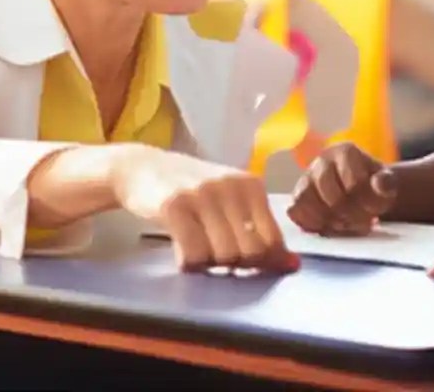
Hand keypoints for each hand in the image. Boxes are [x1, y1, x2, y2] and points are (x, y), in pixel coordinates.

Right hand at [113, 148, 298, 272]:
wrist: (141, 167)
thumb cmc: (192, 190)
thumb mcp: (230, 200)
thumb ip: (259, 228)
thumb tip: (292, 266)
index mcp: (251, 185)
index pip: (273, 239)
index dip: (263, 261)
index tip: (246, 265)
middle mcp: (231, 187)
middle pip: (251, 252)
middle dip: (236, 265)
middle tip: (216, 256)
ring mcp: (202, 194)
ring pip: (224, 255)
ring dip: (211, 264)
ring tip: (198, 250)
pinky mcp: (174, 205)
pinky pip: (194, 253)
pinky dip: (189, 263)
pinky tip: (182, 253)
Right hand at [287, 143, 397, 235]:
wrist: (361, 191)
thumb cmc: (373, 187)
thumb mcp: (387, 183)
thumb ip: (386, 183)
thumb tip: (380, 183)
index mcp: (345, 151)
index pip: (352, 181)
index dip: (365, 202)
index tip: (374, 211)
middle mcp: (322, 160)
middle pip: (328, 192)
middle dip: (347, 213)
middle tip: (360, 223)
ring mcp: (306, 177)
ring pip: (306, 199)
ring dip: (326, 219)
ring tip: (344, 225)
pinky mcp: (297, 195)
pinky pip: (294, 209)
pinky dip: (309, 222)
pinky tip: (326, 227)